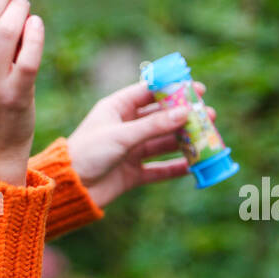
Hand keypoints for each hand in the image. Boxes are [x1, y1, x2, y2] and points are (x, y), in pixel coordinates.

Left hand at [65, 80, 216, 208]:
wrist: (70, 189)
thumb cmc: (88, 153)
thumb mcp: (121, 136)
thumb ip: (153, 126)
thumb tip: (184, 112)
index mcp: (117, 108)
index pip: (148, 92)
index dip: (172, 89)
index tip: (195, 88)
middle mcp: (125, 127)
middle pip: (160, 118)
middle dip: (183, 117)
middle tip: (207, 115)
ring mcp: (130, 150)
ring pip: (162, 143)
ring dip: (183, 141)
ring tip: (207, 138)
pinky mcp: (132, 173)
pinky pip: (158, 169)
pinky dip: (175, 168)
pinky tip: (193, 166)